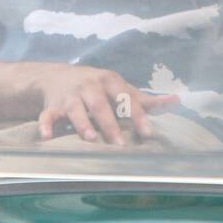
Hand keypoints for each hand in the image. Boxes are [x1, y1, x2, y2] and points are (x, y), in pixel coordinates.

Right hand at [20, 62, 177, 144]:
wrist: (56, 76)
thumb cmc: (97, 87)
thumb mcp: (120, 88)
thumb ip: (145, 99)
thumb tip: (177, 101)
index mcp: (109, 80)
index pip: (125, 97)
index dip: (137, 114)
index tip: (148, 132)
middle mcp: (89, 86)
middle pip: (100, 105)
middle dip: (110, 124)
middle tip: (120, 145)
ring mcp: (69, 96)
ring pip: (75, 109)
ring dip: (82, 123)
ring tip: (91, 138)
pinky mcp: (52, 106)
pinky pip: (48, 116)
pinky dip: (46, 125)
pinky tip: (46, 137)